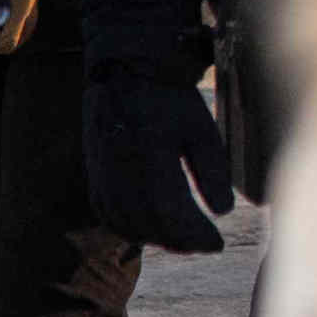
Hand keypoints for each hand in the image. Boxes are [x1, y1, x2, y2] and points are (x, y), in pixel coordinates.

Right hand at [84, 58, 233, 253]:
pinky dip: (128, 228)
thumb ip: (212, 171)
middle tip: (205, 245)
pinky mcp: (94, 171)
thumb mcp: (201, 129)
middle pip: (149, 223)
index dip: (195, 235)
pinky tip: (149, 231)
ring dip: (155, 238)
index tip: (217, 244)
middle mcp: (122, 167)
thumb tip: (223, 212)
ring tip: (183, 241)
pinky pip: (106, 212)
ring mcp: (103, 171)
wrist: (127, 71)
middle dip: (180, 242)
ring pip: (126, 222)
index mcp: (152, 153)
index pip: (172, 211)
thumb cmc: (170, 101)